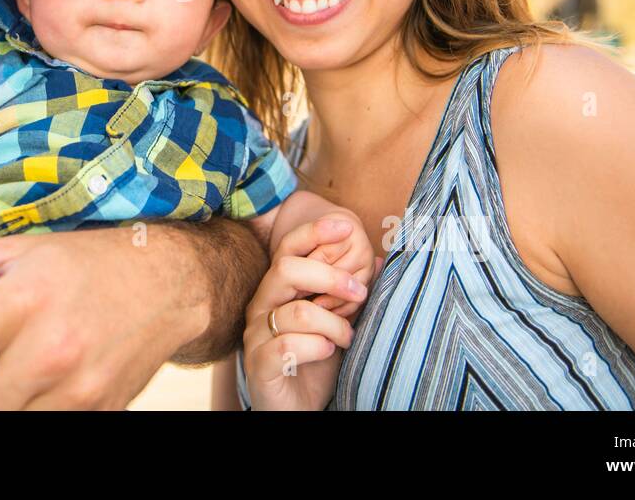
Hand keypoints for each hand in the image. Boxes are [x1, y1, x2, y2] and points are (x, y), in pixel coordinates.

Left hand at [0, 226, 210, 408]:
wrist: (168, 284)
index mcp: (25, 298)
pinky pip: (45, 431)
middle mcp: (52, 346)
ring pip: (7, 426)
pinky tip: (14, 400)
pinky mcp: (98, 413)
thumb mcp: (20, 249)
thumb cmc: (87, 263)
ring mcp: (78, 387)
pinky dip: (21, 419)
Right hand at [242, 216, 374, 410]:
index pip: (287, 249)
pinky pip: (288, 347)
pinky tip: (328, 353)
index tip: (345, 225)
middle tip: (360, 292)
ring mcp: (256, 335)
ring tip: (347, 338)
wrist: (295, 408)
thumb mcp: (337, 323)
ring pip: (297, 312)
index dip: (313, 232)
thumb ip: (350, 294)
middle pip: (286, 269)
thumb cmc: (315, 362)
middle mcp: (261, 306)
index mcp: (277, 290)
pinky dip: (318, 348)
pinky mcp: (259, 365)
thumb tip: (377, 258)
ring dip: (334, 324)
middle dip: (330, 276)